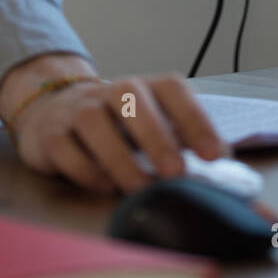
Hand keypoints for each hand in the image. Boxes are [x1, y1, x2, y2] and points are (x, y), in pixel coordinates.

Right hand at [0, 60, 230, 194]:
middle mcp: (111, 91)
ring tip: (140, 189)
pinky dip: (85, 169)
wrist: (53, 108)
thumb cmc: (118, 124)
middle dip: (156, 137)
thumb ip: (184, 141)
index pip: (172, 89)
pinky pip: (64, 147)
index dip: (196, 119)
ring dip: (119, 158)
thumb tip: (226, 167)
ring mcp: (78, 110)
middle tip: (176, 173)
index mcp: (145, 87)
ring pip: (94, 122)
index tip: (216, 155)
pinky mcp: (51, 134)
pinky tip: (104, 186)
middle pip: (131, 99)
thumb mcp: (152, 125)